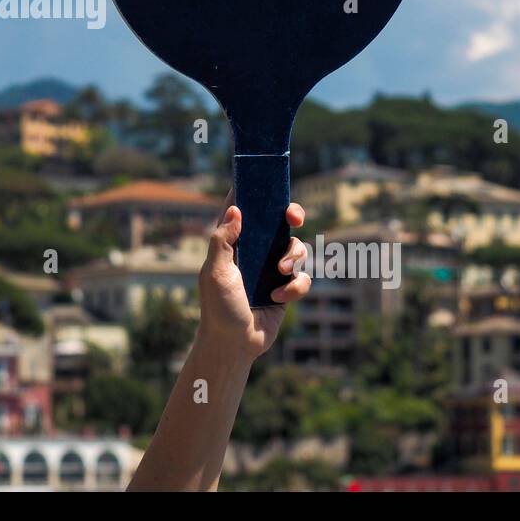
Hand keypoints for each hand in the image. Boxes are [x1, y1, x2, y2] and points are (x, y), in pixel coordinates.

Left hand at [198, 200, 309, 360]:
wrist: (234, 344)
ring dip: (293, 256)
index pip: (242, 209)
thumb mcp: (216, 271)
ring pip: (296, 247)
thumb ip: (223, 240)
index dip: (253, 192)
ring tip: (280, 272)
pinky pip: (303, 277)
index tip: (266, 176)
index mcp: (233, 244)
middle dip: (291, 214)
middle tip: (293, 216)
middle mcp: (253, 252)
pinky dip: (295, 285)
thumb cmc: (219, 308)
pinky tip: (279, 297)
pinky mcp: (285, 288)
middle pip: (278, 222)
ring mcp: (270, 269)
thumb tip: (236, 209)